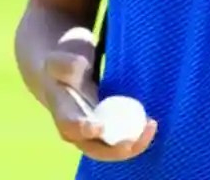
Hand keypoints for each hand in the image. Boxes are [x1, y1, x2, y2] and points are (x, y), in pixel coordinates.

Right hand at [40, 50, 157, 161]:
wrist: (62, 74)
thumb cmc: (60, 66)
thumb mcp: (59, 60)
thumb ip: (66, 64)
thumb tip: (80, 64)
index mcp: (62, 114)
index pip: (70, 127)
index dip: (83, 130)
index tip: (99, 127)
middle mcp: (77, 131)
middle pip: (96, 150)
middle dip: (116, 150)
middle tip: (134, 140)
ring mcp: (93, 133)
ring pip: (113, 149)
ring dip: (134, 144)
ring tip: (150, 126)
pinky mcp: (108, 130)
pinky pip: (122, 139)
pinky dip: (137, 135)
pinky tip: (151, 123)